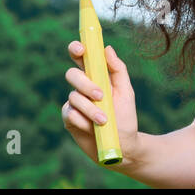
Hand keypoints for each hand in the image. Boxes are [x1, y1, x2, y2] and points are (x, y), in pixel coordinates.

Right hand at [62, 40, 139, 170]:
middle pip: (72, 75)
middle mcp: (82, 88)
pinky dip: (84, 121)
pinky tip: (93, 128)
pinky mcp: (69, 119)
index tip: (80, 48)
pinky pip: (70, 114)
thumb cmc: (125, 116)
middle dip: (85, 84)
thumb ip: (118, 70)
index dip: (76, 49)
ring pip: (74, 97)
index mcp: (96, 77)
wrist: (122, 145)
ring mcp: (74, 103)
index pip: (81, 58)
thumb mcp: (126, 92)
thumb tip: (107, 48)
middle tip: (101, 96)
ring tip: (104, 120)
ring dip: (91, 109)